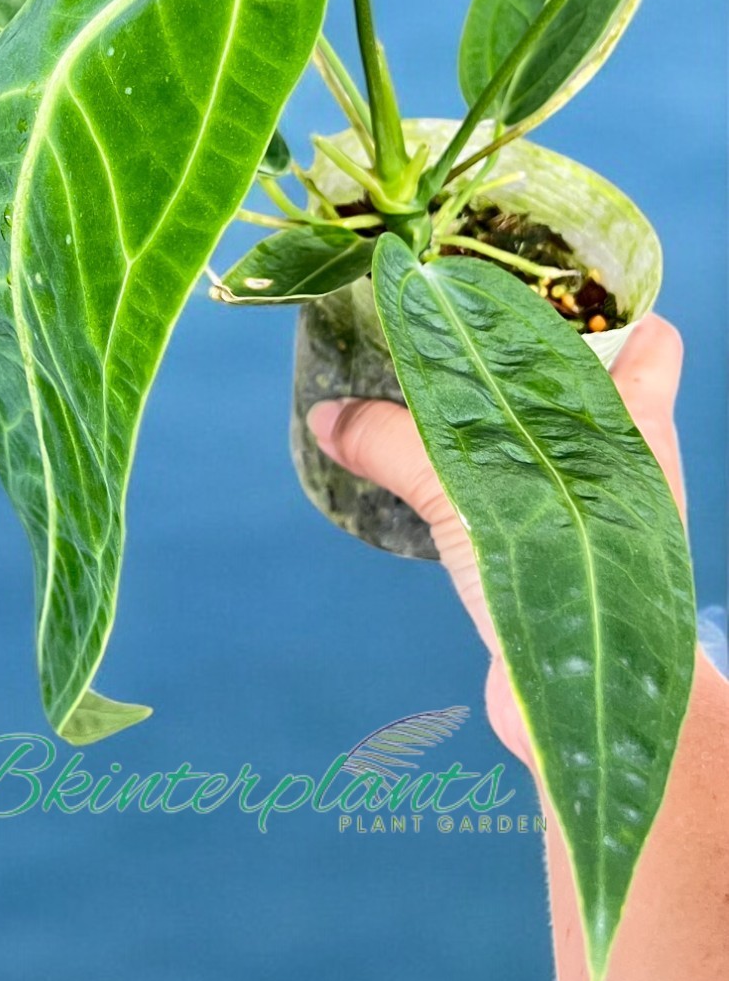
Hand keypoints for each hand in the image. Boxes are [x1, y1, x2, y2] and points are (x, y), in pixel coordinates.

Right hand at [307, 313, 686, 763]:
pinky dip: (483, 476)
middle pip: (593, 381)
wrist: (585, 703)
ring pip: (552, 439)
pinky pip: (524, 494)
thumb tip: (326, 415)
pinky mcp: (562, 556)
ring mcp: (599, 511)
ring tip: (428, 386)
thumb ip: (397, 444)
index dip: (616, 301)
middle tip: (457, 319)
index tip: (542, 276)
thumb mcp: (470, 490)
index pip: (654, 338)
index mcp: (637, 424)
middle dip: (530, 352)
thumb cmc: (568, 578)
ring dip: (499, 416)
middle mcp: (629, 460)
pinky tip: (430, 471)